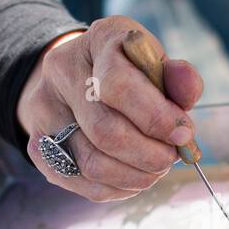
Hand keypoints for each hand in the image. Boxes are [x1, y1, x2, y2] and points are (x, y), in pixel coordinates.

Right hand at [18, 16, 203, 200]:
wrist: (77, 78)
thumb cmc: (130, 73)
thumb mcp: (156, 64)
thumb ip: (176, 78)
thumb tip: (189, 90)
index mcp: (99, 40)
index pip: (119, 86)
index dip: (156, 118)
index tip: (183, 135)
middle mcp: (62, 70)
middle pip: (105, 131)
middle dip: (149, 154)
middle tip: (171, 157)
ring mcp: (44, 109)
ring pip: (92, 163)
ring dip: (136, 176)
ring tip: (156, 168)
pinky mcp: (38, 145)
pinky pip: (80, 181)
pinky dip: (116, 188)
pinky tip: (134, 177)